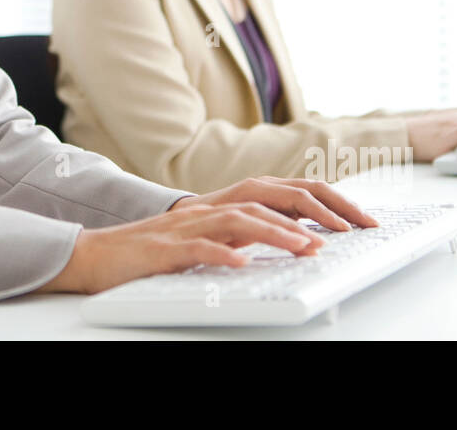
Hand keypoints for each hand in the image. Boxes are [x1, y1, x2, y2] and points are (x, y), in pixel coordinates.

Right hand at [33, 177, 376, 295]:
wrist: (98, 254)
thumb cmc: (154, 251)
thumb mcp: (209, 237)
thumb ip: (245, 231)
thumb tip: (295, 236)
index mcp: (223, 203)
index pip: (283, 193)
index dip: (323, 202)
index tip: (357, 220)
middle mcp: (209, 207)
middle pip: (270, 198)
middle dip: (314, 213)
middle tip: (348, 232)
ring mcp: (187, 226)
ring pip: (240, 220)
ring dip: (278, 233)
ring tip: (307, 248)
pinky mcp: (164, 249)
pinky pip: (198, 248)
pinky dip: (222, 253)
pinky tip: (241, 263)